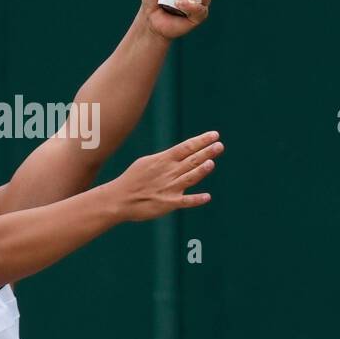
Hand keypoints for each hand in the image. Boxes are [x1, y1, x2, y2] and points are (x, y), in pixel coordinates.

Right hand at [109, 131, 223, 221]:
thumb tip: (181, 153)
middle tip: (219, 145)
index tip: (214, 135)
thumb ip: (165, 158)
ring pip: (190, 177)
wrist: (119, 199)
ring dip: (201, 170)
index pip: (186, 147)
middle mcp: (169, 172)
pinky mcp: (168, 203)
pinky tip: (207, 197)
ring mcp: (169, 188)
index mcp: (163, 160)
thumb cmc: (133, 179)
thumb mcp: (147, 162)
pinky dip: (196, 199)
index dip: (201, 140)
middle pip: (191, 160)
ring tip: (212, 162)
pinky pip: (185, 201)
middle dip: (206, 152)